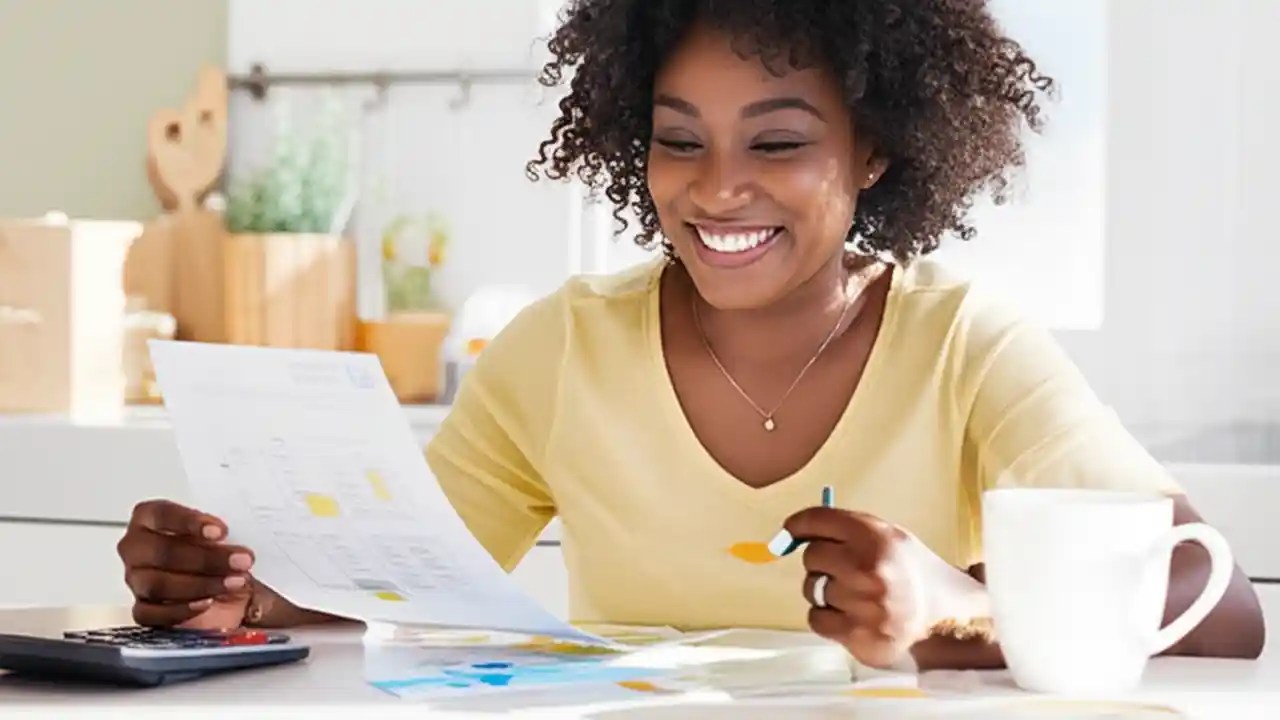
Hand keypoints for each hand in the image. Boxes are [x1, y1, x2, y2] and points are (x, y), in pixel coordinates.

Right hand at [117, 500, 255, 628]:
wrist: (225, 586)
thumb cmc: (217, 551)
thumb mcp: (225, 535)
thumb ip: (222, 533)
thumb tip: (231, 539)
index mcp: (150, 517)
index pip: (161, 514)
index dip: (190, 523)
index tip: (220, 532)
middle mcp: (137, 547)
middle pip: (162, 552)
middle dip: (206, 558)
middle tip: (241, 560)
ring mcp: (136, 579)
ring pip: (158, 584)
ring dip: (201, 584)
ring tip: (234, 582)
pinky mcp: (142, 610)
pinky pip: (152, 614)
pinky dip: (181, 609)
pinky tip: (206, 603)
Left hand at [784, 507, 933, 668]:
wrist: (942, 616)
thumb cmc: (908, 572)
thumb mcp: (886, 537)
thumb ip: (843, 530)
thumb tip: (791, 531)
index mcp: (875, 536)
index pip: (818, 520)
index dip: (799, 525)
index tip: (792, 530)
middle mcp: (868, 567)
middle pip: (811, 556)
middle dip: (822, 563)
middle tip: (843, 571)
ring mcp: (862, 603)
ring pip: (811, 589)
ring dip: (825, 592)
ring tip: (854, 596)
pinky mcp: (857, 634)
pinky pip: (815, 618)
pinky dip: (827, 618)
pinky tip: (851, 615)